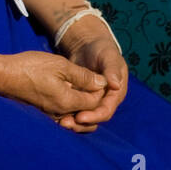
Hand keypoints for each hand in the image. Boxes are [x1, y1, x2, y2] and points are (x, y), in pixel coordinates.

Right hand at [0, 50, 108, 131]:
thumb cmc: (30, 67)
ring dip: (82, 104)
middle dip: (93, 100)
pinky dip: (70, 106)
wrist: (2, 76)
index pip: (95, 102)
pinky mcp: (42, 113)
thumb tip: (102, 83)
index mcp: (68, 102)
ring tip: (80, 86)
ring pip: (75, 115)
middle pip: (87, 112)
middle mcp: (61, 113)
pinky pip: (63, 114)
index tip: (98, 75)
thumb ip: (83, 76)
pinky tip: (66, 91)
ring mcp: (50, 115)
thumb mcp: (60, 65)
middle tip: (91, 82)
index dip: (100, 89)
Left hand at [55, 15, 127, 130]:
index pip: (106, 110)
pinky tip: (54, 116)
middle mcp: (104, 101)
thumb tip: (115, 85)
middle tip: (65, 124)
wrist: (88, 46)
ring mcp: (91, 101)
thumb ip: (112, 70)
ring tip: (60, 123)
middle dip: (81, 123)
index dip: (94, 116)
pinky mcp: (79, 99)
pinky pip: (74, 110)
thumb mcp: (108, 57)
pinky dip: (66, 114)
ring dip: (73, 122)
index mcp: (115, 94)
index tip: (80, 117)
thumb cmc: (101, 49)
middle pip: (94, 118)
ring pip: (84, 117)